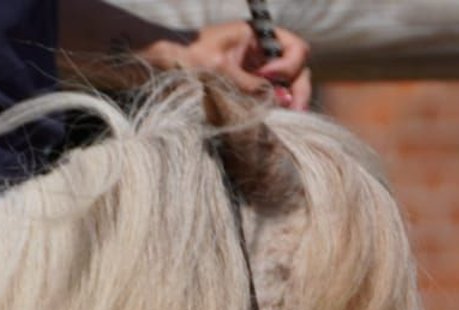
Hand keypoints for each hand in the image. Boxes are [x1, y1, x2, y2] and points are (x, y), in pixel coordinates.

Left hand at [156, 21, 314, 110]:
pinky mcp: (244, 90)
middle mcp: (261, 54)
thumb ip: (250, 84)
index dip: (288, 67)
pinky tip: (269, 122)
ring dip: (286, 103)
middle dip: (298, 90)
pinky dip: (270, 110)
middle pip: (296, 70)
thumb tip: (279, 101)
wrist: (160, 62)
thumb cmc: (187, 56)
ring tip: (285, 120)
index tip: (265, 78)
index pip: (296, 49)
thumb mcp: (220, 69)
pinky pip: (266, 100)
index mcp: (258, 37)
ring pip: (284, 87)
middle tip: (294, 113)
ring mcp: (254, 73)